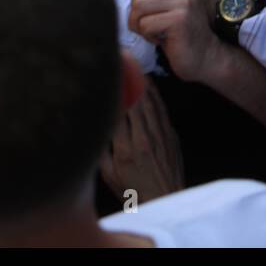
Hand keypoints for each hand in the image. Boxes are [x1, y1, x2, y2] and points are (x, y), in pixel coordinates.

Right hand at [99, 79, 184, 204]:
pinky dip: (156, 96)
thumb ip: (100, 149)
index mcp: (125, 149)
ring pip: (151, 103)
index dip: (112, 91)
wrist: (165, 201)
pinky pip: (162, 111)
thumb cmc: (132, 191)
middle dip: (128, 81)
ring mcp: (160, 137)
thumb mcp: (108, 174)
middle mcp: (144, 139)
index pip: (117, 111)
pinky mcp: (171, 137)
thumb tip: (94, 125)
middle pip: (135, 102)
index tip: (106, 76)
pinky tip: (150, 87)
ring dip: (143, 84)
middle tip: (121, 63)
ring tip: (135, 69)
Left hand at [129, 0, 226, 83]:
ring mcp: (183, 2)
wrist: (207, 57)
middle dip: (136, 13)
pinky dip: (148, 36)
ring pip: (138, 6)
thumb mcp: (171, 8)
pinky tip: (162, 41)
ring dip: (140, 25)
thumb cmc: (182, 36)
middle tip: (149, 28)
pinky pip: (145, 24)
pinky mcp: (179, 19)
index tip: (150, 14)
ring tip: (154, 33)